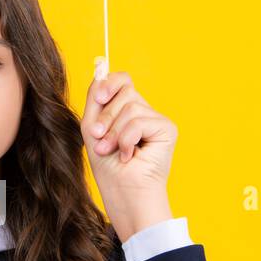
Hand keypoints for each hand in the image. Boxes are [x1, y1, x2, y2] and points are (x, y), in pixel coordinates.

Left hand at [81, 58, 177, 241]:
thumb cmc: (109, 169)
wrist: (124, 195)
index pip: (121, 81)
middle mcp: (145, 112)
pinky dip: (127, 138)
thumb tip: (100, 65)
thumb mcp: (93, 129)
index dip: (108, 83)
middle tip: (102, 142)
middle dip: (106, 117)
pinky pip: (140, 120)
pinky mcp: (168, 129)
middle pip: (124, 90)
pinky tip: (130, 156)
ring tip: (114, 152)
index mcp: (127, 111)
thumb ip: (96, 99)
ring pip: (130, 106)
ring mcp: (157, 120)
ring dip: (115, 132)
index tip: (97, 97)